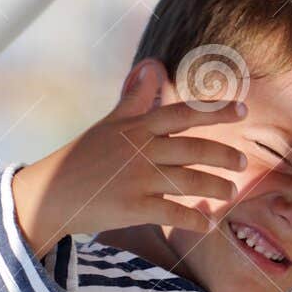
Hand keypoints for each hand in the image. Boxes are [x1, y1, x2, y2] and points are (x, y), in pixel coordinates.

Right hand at [12, 63, 247, 257]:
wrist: (48, 195)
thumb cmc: (81, 158)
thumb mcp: (109, 123)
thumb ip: (135, 99)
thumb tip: (152, 67)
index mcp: (136, 128)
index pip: (183, 114)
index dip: (214, 110)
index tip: (242, 109)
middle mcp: (140, 150)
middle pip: (193, 148)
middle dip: (223, 155)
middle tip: (242, 162)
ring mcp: (137, 179)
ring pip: (188, 181)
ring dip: (215, 187)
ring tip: (230, 193)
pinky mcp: (132, 208)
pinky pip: (173, 213)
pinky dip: (194, 220)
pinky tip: (208, 224)